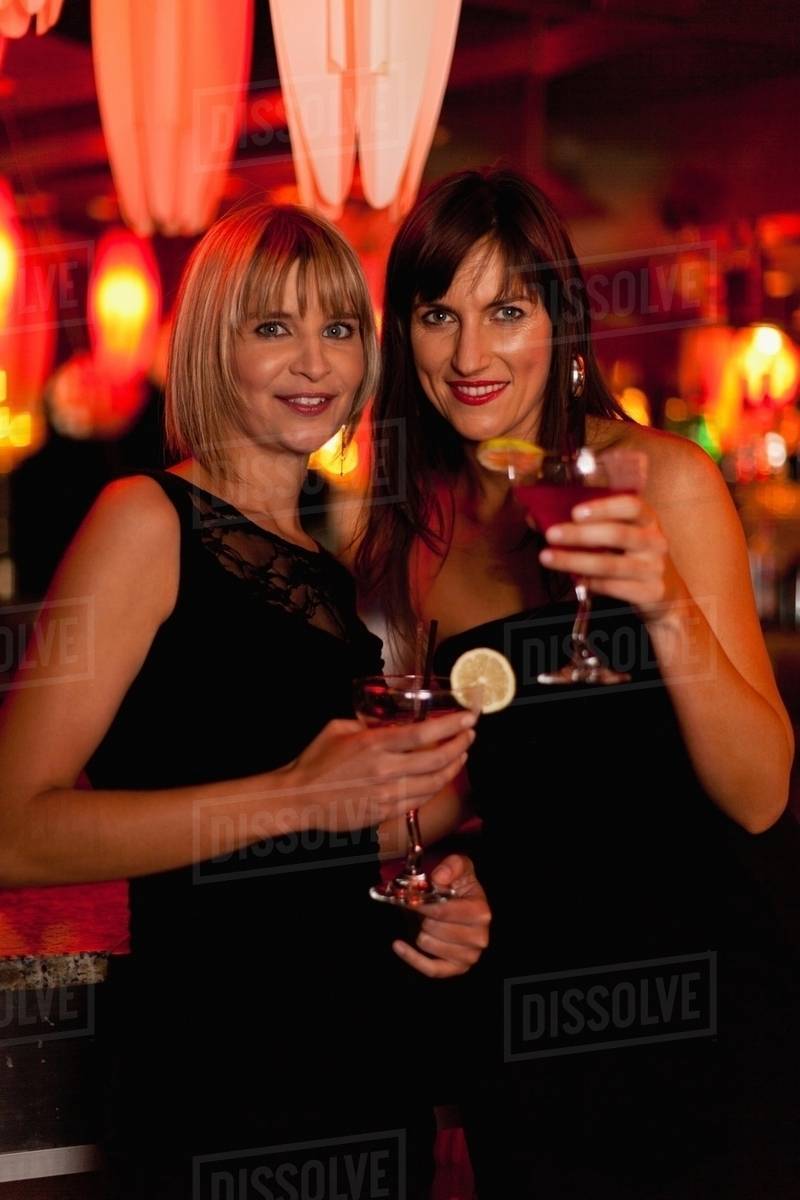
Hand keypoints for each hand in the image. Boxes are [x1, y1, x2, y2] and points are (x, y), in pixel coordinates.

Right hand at [283, 714, 476, 833]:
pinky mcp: (385, 812)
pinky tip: (441, 777)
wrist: (299, 799)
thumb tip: (390, 720)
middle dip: (461, 745)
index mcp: (374, 744)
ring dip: (453, 766)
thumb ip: (367, 723)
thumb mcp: (338, 728)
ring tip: (462, 754)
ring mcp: (387, 794)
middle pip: (437, 759)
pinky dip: (436, 786)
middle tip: (470, 734)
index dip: (451, 725)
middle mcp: (385, 769)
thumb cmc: (315, 761)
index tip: (469, 717)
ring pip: (434, 782)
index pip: (423, 733)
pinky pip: (420, 800)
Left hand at [393, 854, 490, 978]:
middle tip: (425, 910)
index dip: (425, 905)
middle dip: (424, 917)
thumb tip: (438, 878)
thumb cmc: (459, 884)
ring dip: (421, 931)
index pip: (444, 912)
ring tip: (427, 922)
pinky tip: (399, 944)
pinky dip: (411, 957)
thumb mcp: (458, 865)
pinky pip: (430, 969)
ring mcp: (469, 956)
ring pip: (428, 945)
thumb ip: (451, 866)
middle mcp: (479, 937)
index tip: (415, 898)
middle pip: (433, 928)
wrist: (463, 900)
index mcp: (481, 912)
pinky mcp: (456, 968)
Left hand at [535, 493, 688, 624]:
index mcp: (648, 520)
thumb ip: (586, 526)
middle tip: (551, 534)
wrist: (665, 595)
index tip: (575, 512)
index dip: (603, 507)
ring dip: (575, 560)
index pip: (631, 505)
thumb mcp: (619, 537)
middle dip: (580, 534)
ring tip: (547, 557)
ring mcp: (654, 568)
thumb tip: (535, 517)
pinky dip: (590, 583)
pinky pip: (613, 587)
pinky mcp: (650, 592)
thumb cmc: (632, 557)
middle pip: (617, 534)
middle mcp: (655, 541)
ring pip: (610, 565)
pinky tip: (574, 580)